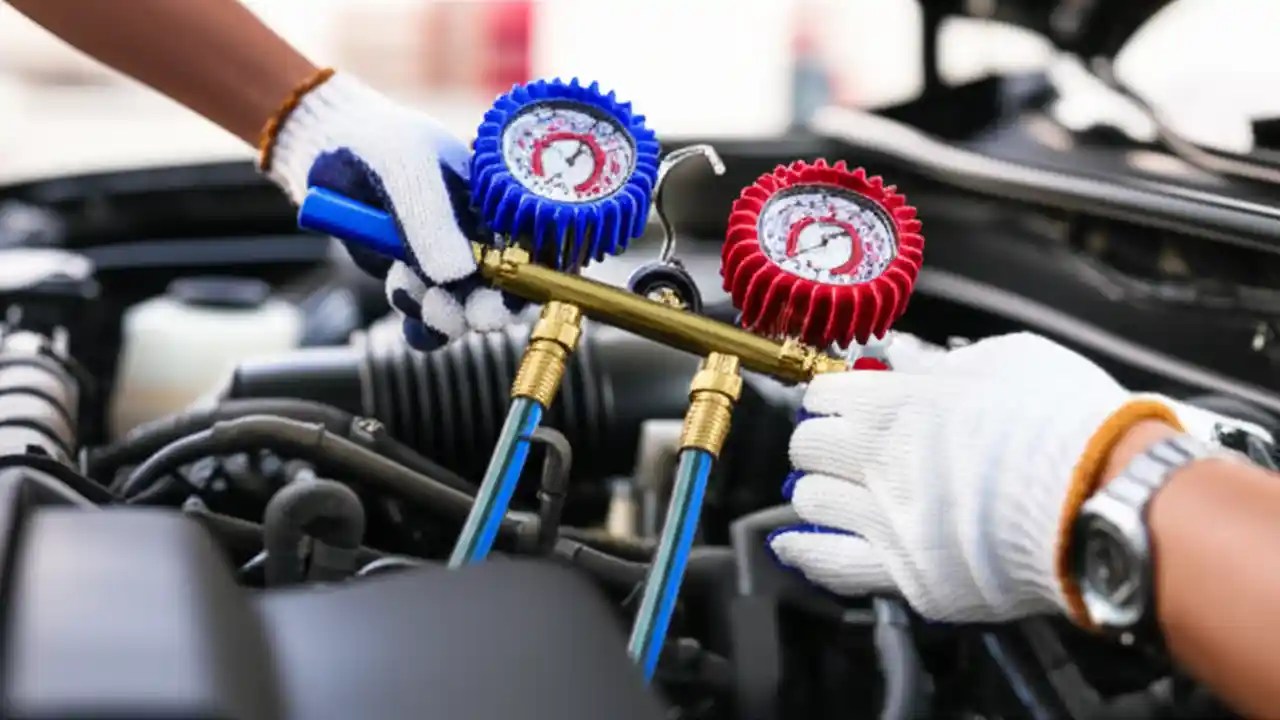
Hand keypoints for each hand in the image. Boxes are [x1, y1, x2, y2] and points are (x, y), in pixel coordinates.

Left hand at [262, 73, 519, 350]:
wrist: (325, 149)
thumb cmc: (378, 143)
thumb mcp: (407, 169)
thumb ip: (431, 220)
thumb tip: (458, 275)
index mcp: (495, 204)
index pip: (531, 249)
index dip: (531, 277)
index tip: (513, 294)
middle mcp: (478, 237)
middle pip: (503, 289)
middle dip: (489, 306)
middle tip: (475, 315)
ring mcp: (446, 262)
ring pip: (463, 309)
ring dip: (445, 313)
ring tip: (409, 288)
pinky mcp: (414, 279)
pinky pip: (428, 320)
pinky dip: (423, 329)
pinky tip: (413, 324)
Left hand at [768, 332, 1265, 622]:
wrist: (1110, 496)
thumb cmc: (1069, 421)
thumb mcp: (1007, 360)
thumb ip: (942, 360)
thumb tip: (905, 354)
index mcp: (897, 403)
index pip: (822, 395)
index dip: (830, 399)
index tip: (840, 405)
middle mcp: (881, 460)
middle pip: (806, 447)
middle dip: (820, 444)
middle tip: (842, 448)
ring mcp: (892, 520)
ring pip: (810, 502)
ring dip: (820, 493)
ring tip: (841, 493)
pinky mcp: (911, 575)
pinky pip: (833, 565)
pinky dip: (807, 554)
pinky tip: (794, 547)